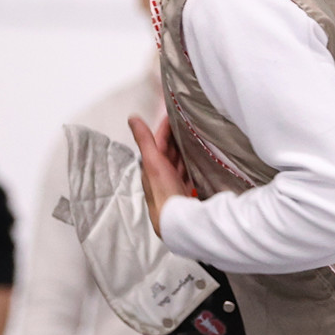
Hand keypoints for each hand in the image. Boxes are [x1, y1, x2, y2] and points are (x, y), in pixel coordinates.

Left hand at [128, 115, 187, 236]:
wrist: (177, 222)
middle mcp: (161, 174)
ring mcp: (174, 183)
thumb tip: (132, 118)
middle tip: (190, 121)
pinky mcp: (186, 192)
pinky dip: (195, 164)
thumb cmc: (163, 192)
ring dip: (187, 149)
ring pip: (181, 161)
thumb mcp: (153, 162)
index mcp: (152, 166)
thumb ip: (145, 140)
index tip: (175, 112)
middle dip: (178, 136)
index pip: (159, 141)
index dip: (166, 126)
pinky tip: (202, 160)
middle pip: (170, 151)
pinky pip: (191, 172)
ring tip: (198, 136)